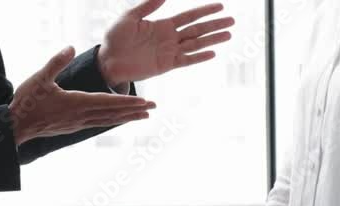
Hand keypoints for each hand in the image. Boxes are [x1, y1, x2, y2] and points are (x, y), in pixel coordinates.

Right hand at [9, 47, 156, 144]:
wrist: (15, 127)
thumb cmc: (27, 102)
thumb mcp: (39, 79)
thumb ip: (56, 62)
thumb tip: (69, 46)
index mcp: (76, 103)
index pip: (108, 102)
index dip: (128, 101)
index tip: (145, 101)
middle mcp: (81, 116)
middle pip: (113, 113)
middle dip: (134, 111)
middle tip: (154, 109)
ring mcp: (78, 124)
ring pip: (108, 121)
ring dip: (126, 118)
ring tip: (143, 117)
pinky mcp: (73, 127)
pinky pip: (99, 124)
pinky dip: (112, 121)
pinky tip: (117, 120)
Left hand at [98, 0, 235, 86]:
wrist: (107, 61)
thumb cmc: (115, 39)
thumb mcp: (129, 17)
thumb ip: (147, 6)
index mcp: (162, 25)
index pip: (189, 16)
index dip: (204, 11)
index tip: (220, 7)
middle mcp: (169, 38)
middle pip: (197, 30)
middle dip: (214, 25)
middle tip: (232, 21)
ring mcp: (169, 52)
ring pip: (195, 44)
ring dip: (212, 39)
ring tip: (229, 34)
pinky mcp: (165, 66)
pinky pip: (185, 61)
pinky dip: (198, 57)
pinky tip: (212, 52)